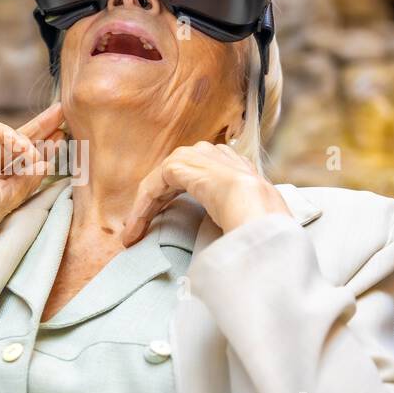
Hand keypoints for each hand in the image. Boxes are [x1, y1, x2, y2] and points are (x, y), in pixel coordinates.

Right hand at [0, 103, 64, 280]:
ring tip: (47, 145)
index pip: (21, 163)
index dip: (42, 151)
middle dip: (41, 129)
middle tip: (61, 114)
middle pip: (17, 142)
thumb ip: (25, 182)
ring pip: (8, 135)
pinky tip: (24, 147)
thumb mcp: (5, 200)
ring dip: (30, 141)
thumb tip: (46, 164)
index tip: (62, 138)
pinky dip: (11, 136)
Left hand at [121, 141, 290, 245]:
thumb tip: (225, 236)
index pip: (198, 178)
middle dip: (155, 207)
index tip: (165, 230)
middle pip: (175, 180)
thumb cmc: (260, 222)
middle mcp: (215, 155)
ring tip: (133, 237)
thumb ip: (232, 215)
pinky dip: (142, 209)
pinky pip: (153, 186)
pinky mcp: (179, 164)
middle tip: (140, 234)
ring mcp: (198, 156)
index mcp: (235, 167)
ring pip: (161, 183)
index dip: (175, 203)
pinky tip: (135, 231)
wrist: (258, 212)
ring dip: (145, 210)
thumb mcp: (247, 216)